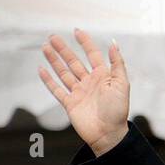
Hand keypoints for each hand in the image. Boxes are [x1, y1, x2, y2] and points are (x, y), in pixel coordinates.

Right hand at [39, 29, 129, 154]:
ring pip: (64, 72)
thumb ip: (117, 64)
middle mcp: (90, 82)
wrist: (108, 134)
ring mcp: (79, 92)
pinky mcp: (70, 103)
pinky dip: (48, 80)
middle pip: (74, 62)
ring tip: (45, 47)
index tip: (76, 31)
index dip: (85, 43)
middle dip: (64, 49)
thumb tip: (113, 43)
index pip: (92, 55)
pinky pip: (56, 89)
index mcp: (104, 77)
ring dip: (54, 60)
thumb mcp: (122, 84)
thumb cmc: (118, 110)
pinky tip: (41, 69)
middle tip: (52, 37)